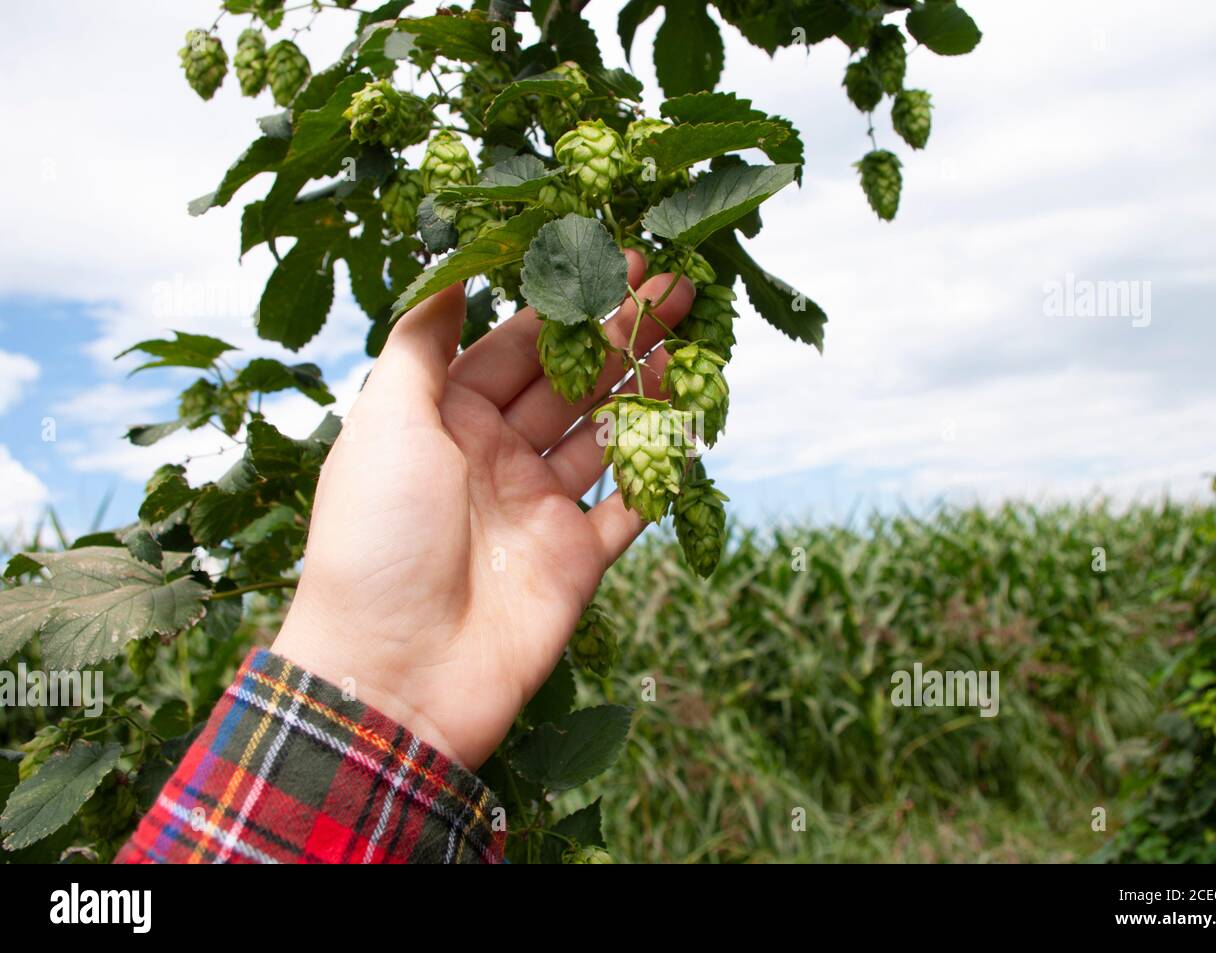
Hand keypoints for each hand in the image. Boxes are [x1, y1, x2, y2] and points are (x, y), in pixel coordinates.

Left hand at [272, 252, 694, 769]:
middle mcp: (496, 456)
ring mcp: (539, 507)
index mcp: (448, 419)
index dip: (567, 299)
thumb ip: (421, 345)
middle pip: (571, 380)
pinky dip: (658, 469)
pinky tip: (691, 423)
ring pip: (607, 432)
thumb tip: (447, 270)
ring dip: (648, 387)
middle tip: (677, 282)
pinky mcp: (576, 558)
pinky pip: (628, 505)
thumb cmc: (377, 538)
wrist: (394, 674)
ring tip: (692, 339)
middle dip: (621, 332)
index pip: (518, 343)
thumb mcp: (384, 424)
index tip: (617, 255)